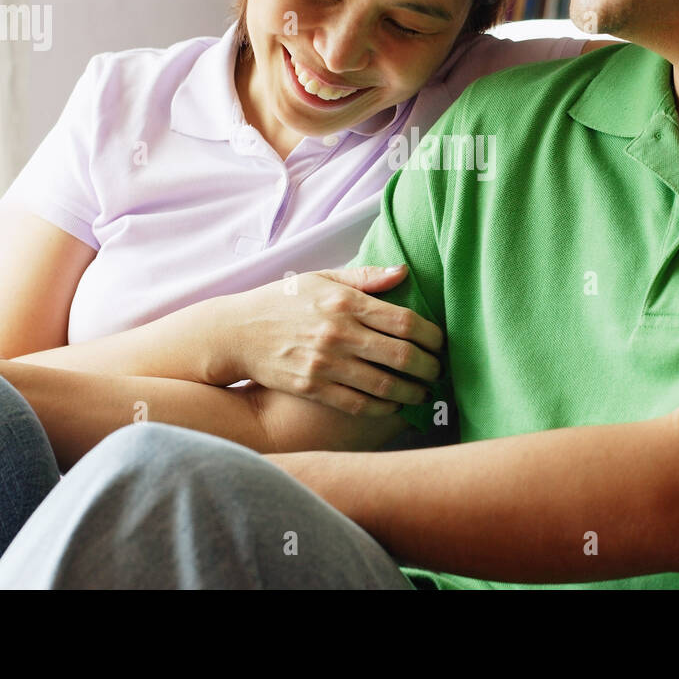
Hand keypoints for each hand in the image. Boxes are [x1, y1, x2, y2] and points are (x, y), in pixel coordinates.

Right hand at [213, 265, 442, 416]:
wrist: (237, 332)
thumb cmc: (283, 301)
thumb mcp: (321, 277)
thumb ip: (364, 276)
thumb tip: (403, 271)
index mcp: (345, 302)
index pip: (406, 321)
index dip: (433, 336)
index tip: (442, 343)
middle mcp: (339, 333)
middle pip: (402, 355)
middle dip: (430, 367)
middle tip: (439, 371)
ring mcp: (325, 363)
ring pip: (385, 385)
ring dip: (413, 392)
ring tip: (424, 392)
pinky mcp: (313, 388)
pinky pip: (359, 404)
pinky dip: (384, 408)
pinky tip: (395, 405)